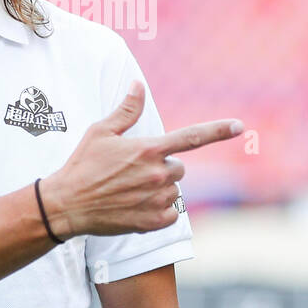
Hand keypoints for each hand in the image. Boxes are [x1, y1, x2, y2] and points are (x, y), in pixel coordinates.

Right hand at [38, 80, 242, 238]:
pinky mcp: (153, 221)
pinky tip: (135, 207)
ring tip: (130, 191)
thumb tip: (138, 85)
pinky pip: (170, 214)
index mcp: (149, 149)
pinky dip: (158, 211)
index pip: (193, 137)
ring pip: (174, 192)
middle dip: (163, 168)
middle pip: (179, 168)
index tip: (240, 126)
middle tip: (134, 172)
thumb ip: (127, 110)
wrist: (67, 204)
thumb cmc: (82, 165)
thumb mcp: (101, 131)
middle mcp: (158, 174)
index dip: (219, 130)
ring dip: (160, 190)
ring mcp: (157, 199)